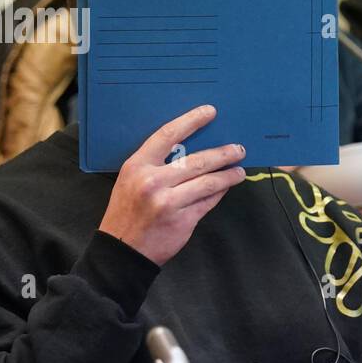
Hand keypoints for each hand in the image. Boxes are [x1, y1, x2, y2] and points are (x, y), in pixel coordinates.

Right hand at [98, 105, 246, 265]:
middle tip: (238, 149)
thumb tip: (192, 149)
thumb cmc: (127, 211)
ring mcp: (169, 202)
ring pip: (209, 182)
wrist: (122, 250)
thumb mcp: (131, 180)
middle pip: (197, 160)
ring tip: (239, 170)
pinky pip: (208, 201)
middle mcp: (153, 182)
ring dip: (228, 175)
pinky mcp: (183, 220)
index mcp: (137, 166)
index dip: (191, 121)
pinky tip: (226, 187)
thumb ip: (157, 165)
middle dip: (223, 153)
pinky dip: (219, 193)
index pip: (168, 135)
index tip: (210, 112)